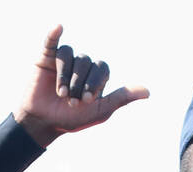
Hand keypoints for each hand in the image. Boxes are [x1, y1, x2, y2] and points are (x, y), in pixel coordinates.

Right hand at [13, 25, 149, 147]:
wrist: (44, 123)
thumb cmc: (72, 119)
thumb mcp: (100, 111)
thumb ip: (121, 98)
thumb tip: (148, 92)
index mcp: (96, 76)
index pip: (101, 68)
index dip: (95, 82)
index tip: (86, 101)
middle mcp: (82, 66)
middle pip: (85, 61)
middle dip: (79, 83)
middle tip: (72, 102)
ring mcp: (64, 61)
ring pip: (69, 55)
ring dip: (66, 76)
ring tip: (62, 94)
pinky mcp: (46, 58)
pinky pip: (52, 42)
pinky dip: (54, 34)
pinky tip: (58, 27)